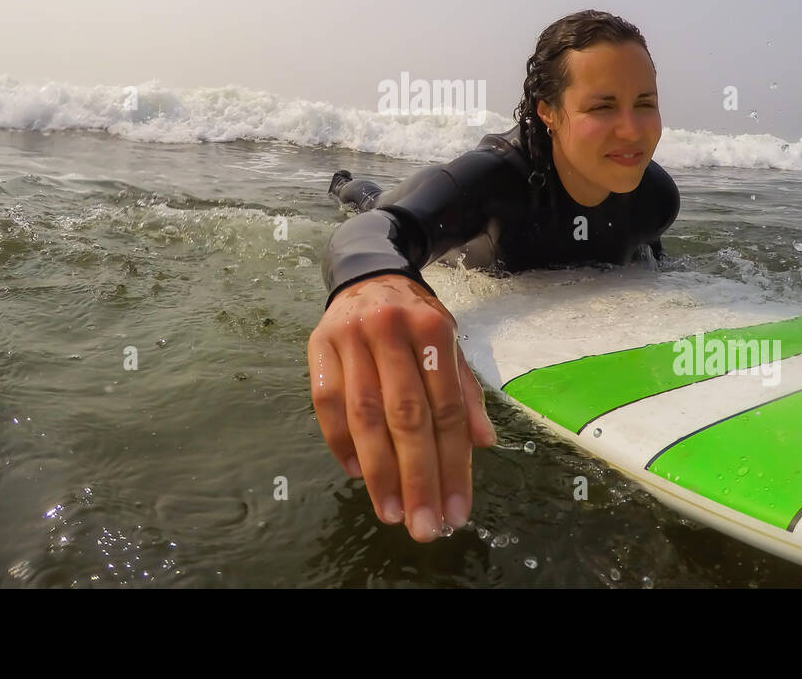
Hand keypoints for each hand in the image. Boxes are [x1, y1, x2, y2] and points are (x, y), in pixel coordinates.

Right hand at [308, 273, 496, 540]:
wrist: (370, 274)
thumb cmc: (416, 319)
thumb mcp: (451, 342)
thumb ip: (465, 391)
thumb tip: (483, 444)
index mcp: (433, 330)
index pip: (447, 409)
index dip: (454, 464)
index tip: (457, 510)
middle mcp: (391, 331)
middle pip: (406, 417)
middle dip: (418, 478)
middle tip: (424, 526)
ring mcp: (350, 337)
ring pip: (364, 416)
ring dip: (379, 472)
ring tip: (392, 513)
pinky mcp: (318, 346)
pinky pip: (326, 404)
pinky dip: (341, 443)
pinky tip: (358, 474)